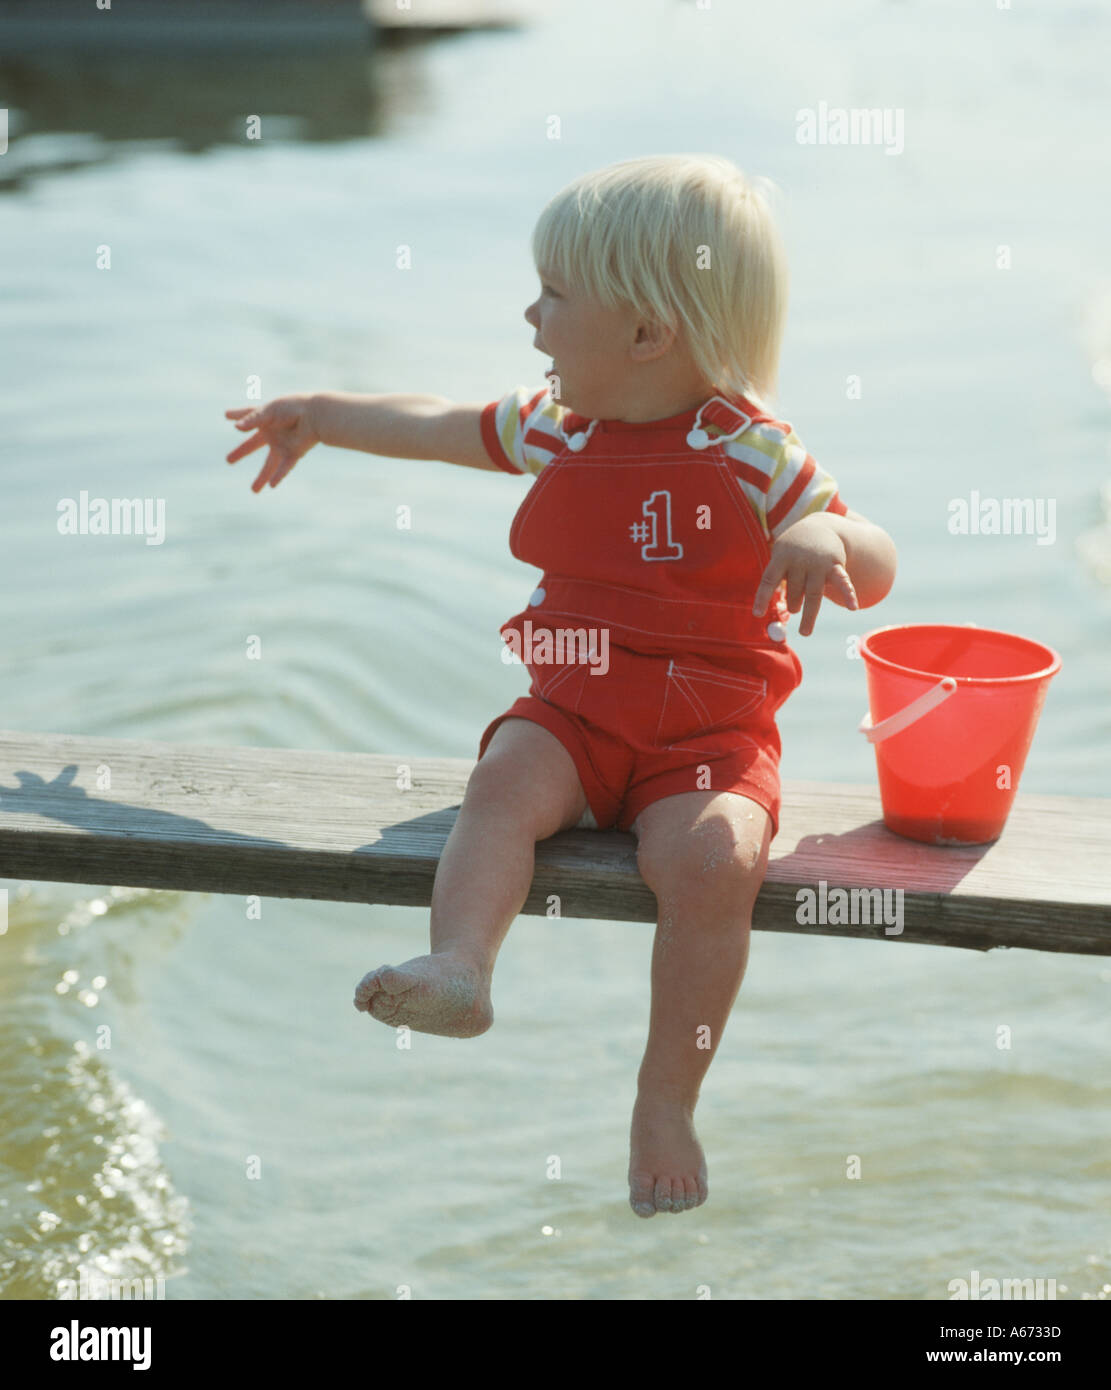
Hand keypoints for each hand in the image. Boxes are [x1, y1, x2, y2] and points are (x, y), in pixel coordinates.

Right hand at [225, 394, 320, 492]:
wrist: (315, 415)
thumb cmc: (293, 407)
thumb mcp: (269, 411)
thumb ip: (253, 419)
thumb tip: (237, 428)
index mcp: (267, 419)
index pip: (249, 416)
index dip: (239, 415)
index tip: (227, 415)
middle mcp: (273, 433)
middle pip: (253, 445)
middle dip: (241, 452)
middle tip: (228, 460)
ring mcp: (282, 444)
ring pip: (270, 464)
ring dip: (262, 477)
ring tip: (254, 491)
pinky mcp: (294, 453)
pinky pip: (285, 466)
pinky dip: (279, 475)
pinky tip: (272, 485)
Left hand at [752, 515, 858, 636]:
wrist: (819, 526)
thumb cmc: (793, 549)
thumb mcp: (780, 557)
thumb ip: (778, 580)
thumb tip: (778, 610)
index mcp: (782, 557)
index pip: (769, 579)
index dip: (762, 597)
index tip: (758, 614)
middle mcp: (800, 560)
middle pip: (795, 589)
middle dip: (794, 602)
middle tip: (794, 608)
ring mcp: (819, 563)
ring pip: (814, 593)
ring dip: (810, 614)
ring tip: (804, 632)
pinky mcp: (836, 566)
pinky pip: (842, 581)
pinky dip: (848, 594)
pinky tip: (852, 607)